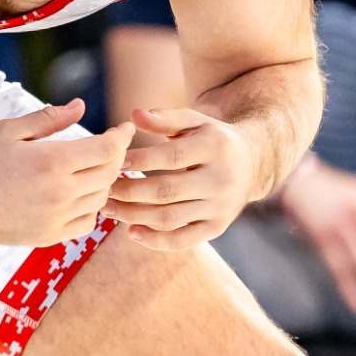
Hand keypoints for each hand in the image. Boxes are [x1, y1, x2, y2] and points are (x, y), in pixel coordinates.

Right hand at [0, 100, 129, 246]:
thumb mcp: (11, 130)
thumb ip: (49, 118)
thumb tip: (80, 106)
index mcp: (53, 162)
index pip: (107, 149)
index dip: (121, 136)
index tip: (125, 128)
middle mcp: (60, 193)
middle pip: (109, 173)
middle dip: (116, 155)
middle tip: (111, 144)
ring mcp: (56, 218)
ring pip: (101, 198)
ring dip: (104, 181)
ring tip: (96, 167)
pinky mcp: (49, 236)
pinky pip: (86, 221)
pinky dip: (91, 206)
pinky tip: (80, 194)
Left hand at [104, 107, 266, 249]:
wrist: (252, 164)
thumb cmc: (211, 138)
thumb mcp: (195, 122)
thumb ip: (165, 118)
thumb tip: (134, 115)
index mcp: (216, 148)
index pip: (171, 157)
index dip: (139, 160)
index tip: (112, 162)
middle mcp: (221, 180)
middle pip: (166, 191)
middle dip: (129, 192)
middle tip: (102, 189)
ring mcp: (220, 207)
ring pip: (170, 218)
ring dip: (133, 215)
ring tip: (108, 209)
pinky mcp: (217, 227)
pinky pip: (182, 240)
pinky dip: (155, 241)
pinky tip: (132, 231)